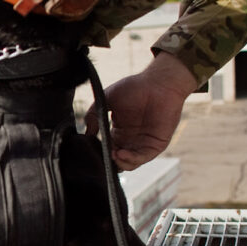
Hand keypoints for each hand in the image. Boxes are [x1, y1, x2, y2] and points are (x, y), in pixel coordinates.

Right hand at [85, 53, 196, 170]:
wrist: (159, 83)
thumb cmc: (135, 87)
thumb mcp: (107, 99)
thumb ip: (93, 115)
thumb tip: (87, 133)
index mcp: (119, 132)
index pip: (107, 149)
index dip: (100, 152)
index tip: (92, 150)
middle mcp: (131, 140)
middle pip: (117, 160)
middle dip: (109, 161)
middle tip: (103, 155)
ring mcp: (143, 144)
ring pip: (129, 163)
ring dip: (119, 163)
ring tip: (113, 154)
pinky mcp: (156, 145)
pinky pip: (143, 158)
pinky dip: (131, 159)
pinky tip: (121, 153)